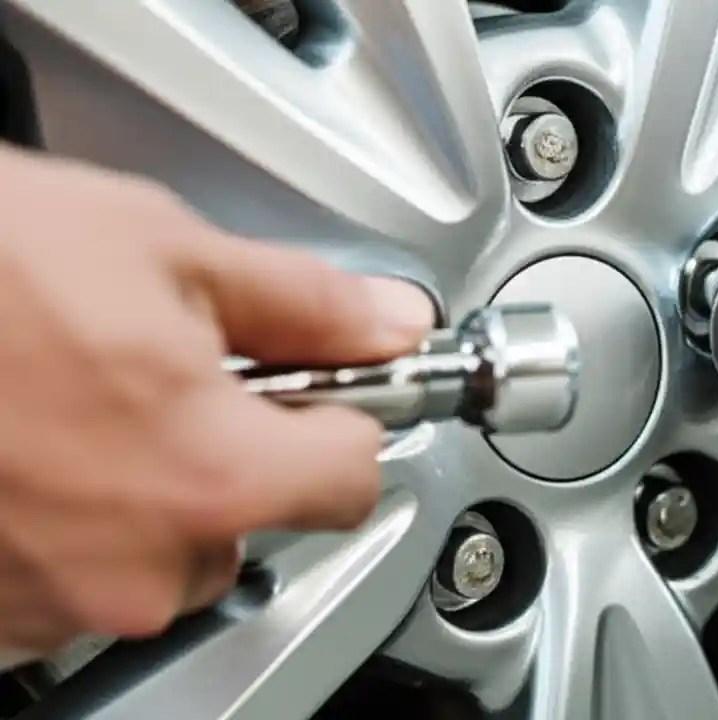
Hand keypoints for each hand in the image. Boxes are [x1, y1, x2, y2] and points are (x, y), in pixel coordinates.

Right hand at [0, 144, 434, 655]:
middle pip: (252, 521)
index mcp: (210, 473)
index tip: (324, 397)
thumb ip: (300, 304)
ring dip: (141, 494)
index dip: (344, 422)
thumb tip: (383, 322)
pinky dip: (66, 523)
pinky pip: (75, 580)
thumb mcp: (160, 247)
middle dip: (228, 455)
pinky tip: (26, 450)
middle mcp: (138, 564)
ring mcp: (55, 604)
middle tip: (160, 381)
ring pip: (160, 555)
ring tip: (71, 410)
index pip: (353, 478)